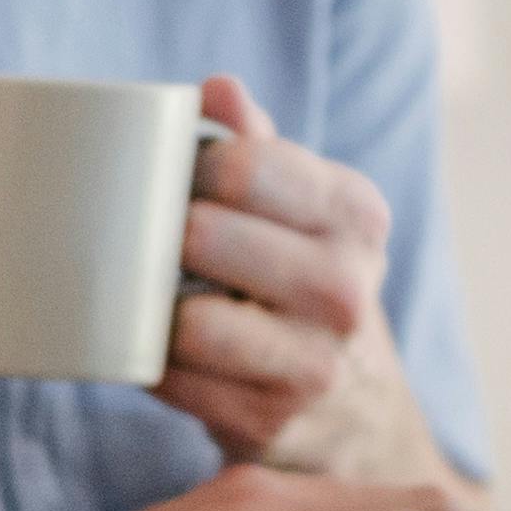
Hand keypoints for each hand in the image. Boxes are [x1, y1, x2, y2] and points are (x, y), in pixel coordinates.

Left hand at [160, 75, 445, 482]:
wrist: (357, 414)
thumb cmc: (305, 288)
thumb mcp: (304, 211)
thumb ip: (259, 147)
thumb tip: (216, 89)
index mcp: (355, 214)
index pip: (244, 165)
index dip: (186, 168)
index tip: (173, 182)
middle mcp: (346, 288)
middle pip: (204, 235)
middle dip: (163, 237)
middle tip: (156, 244)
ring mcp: (312, 363)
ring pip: (188, 319)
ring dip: (156, 306)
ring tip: (161, 297)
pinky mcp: (267, 421)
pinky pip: (170, 376)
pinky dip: (153, 360)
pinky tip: (164, 348)